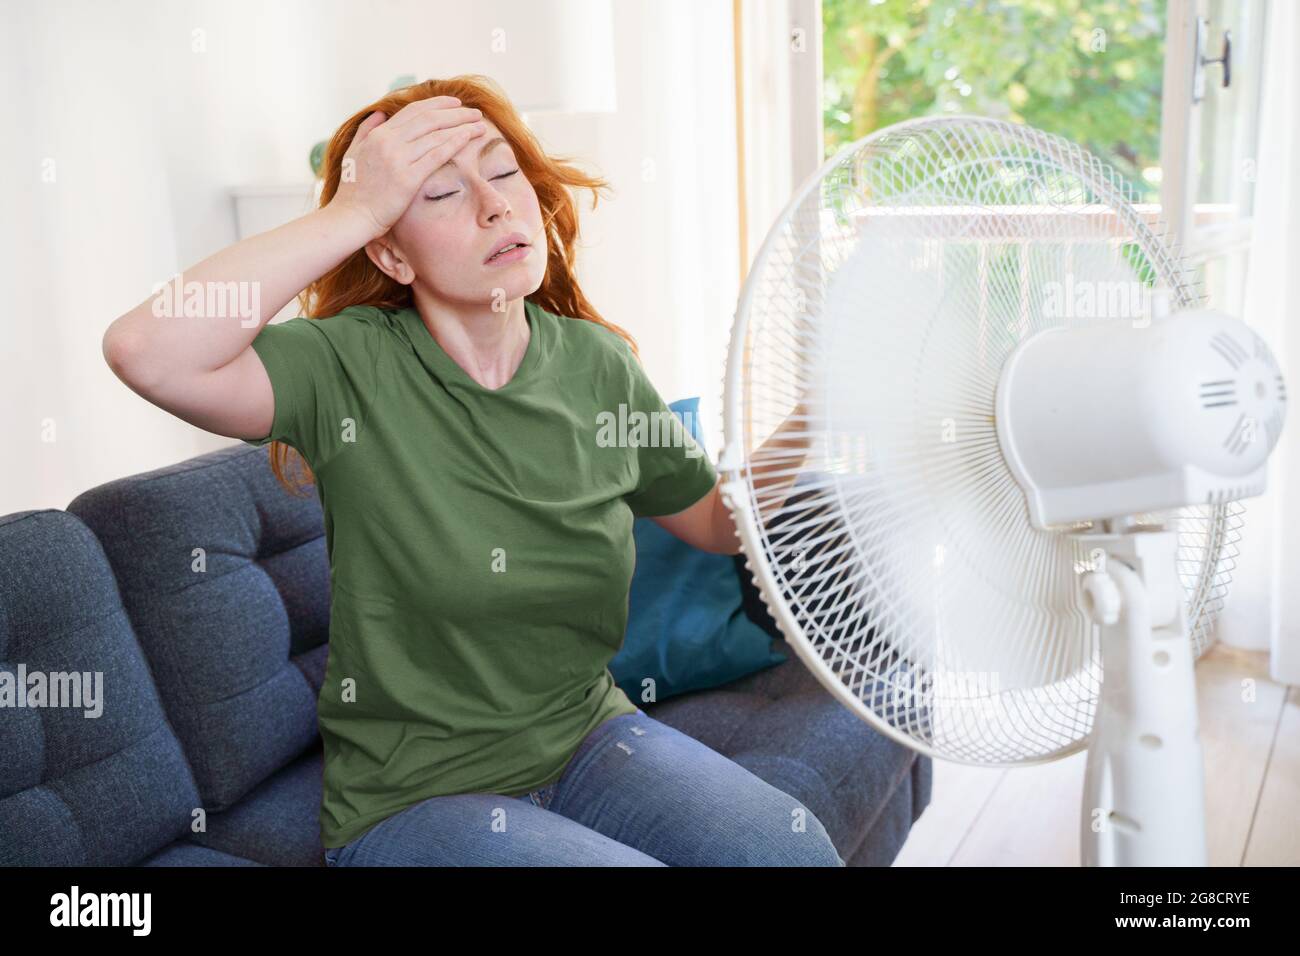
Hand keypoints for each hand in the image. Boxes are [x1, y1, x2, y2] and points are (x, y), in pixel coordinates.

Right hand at [328, 95, 486, 237]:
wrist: (350, 217)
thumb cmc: (354, 191)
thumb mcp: (354, 153)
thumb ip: (366, 131)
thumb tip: (380, 113)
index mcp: (378, 135)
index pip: (413, 111)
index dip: (437, 104)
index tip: (455, 104)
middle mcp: (388, 142)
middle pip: (429, 118)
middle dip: (455, 112)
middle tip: (475, 112)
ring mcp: (398, 159)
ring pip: (436, 133)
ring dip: (461, 125)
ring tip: (480, 124)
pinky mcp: (408, 178)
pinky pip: (436, 155)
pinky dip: (455, 142)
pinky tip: (469, 137)